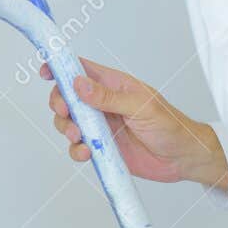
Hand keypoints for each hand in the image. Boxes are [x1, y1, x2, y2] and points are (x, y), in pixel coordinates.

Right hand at [44, 57, 227, 188]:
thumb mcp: (140, 105)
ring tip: (78, 136)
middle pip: (67, 97)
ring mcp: (101, 126)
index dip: (61, 68)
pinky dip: (76, 150)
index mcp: (113, 85)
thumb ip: (108, 96)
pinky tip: (85, 152)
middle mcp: (103, 104)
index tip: (45, 73)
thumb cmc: (170, 124)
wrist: (183, 158)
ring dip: (66, 128)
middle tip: (65, 113)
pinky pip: (79, 147)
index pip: (81, 70)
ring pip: (69, 123)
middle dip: (59, 104)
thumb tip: (79, 84)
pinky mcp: (102, 148)